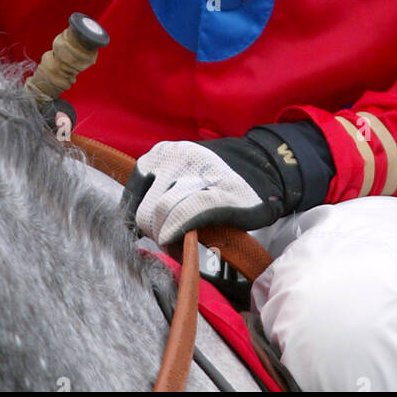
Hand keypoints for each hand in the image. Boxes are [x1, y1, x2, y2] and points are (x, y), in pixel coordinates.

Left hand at [121, 128, 306, 245]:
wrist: (264, 167)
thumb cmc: (216, 177)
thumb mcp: (181, 171)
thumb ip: (158, 189)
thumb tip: (135, 225)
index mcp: (162, 153)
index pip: (132, 196)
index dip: (138, 222)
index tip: (151, 233)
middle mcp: (175, 157)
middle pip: (145, 209)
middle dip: (154, 233)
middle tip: (169, 241)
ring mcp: (197, 172)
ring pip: (161, 213)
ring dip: (166, 236)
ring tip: (179, 243)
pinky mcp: (219, 192)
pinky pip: (186, 215)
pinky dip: (178, 232)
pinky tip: (181, 241)